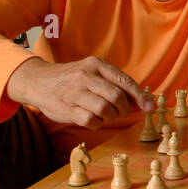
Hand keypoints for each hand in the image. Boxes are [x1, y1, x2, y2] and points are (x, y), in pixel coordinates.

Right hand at [6, 56, 151, 129]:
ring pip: (105, 109)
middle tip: (121, 112)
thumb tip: (142, 101)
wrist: (38, 81)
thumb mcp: (93, 73)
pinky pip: (91, 121)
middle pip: (117, 97)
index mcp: (96, 65)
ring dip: (111, 116)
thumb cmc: (73, 79)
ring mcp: (75, 93)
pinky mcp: (67, 109)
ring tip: (106, 114)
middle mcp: (85, 76)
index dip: (139, 96)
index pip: (124, 81)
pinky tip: (92, 118)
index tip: (149, 107)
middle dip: (124, 109)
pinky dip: (97, 123)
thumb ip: (116, 84)